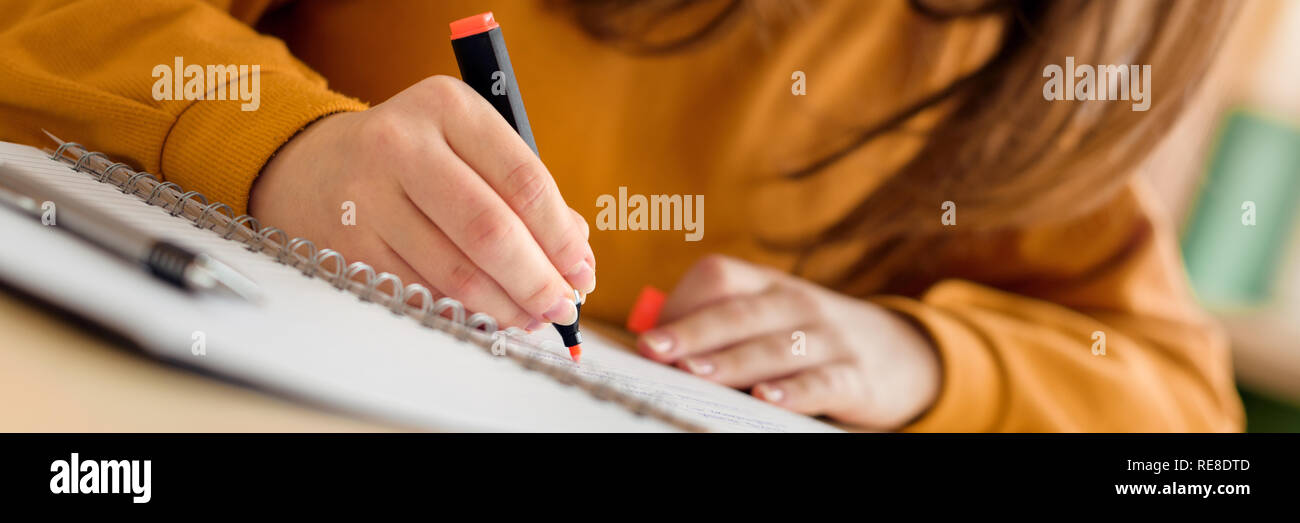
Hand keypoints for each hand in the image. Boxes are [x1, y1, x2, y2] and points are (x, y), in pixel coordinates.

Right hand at [250, 76, 594, 329]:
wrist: (312, 165)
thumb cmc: (415, 159)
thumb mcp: (468, 147)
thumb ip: (524, 192)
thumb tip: (575, 256)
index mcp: (448, 108)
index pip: (523, 179)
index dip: (560, 235)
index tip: (582, 269)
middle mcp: (403, 145)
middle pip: (489, 229)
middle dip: (537, 278)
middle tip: (562, 305)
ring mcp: (369, 197)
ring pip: (455, 271)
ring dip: (505, 305)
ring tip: (532, 317)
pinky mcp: (349, 244)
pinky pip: (422, 291)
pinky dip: (464, 312)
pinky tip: (488, 317)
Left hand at [636, 255, 939, 429]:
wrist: (903, 353)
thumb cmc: (812, 339)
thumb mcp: (774, 318)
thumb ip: (724, 325)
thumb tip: (655, 344)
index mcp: (770, 286)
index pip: (720, 277)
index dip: (682, 302)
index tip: (649, 336)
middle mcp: (797, 304)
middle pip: (739, 314)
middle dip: (693, 331)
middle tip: (654, 351)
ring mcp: (829, 339)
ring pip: (774, 348)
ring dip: (732, 361)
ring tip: (694, 373)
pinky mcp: (855, 376)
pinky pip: (822, 381)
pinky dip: (794, 390)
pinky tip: (766, 398)